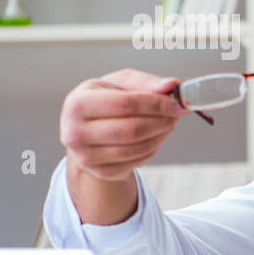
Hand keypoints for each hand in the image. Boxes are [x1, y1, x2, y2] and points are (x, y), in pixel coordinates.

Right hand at [61, 68, 186, 182]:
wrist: (86, 130)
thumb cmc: (105, 101)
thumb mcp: (120, 84)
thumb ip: (146, 82)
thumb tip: (172, 85)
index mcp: (78, 104)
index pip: (126, 104)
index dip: (157, 104)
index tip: (178, 103)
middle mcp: (76, 132)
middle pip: (133, 129)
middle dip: (163, 120)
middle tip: (177, 113)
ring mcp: (86, 156)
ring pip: (139, 147)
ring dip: (162, 134)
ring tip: (168, 123)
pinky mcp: (101, 172)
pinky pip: (138, 160)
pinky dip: (154, 147)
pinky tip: (155, 136)